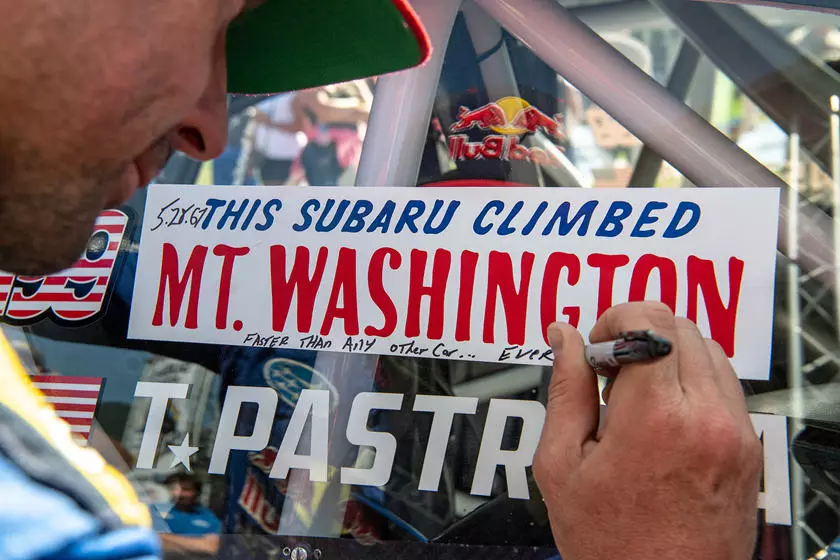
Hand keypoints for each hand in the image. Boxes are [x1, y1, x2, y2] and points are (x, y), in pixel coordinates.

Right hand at [534, 302, 761, 558]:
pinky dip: (691, 379)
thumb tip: (564, 337)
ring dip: (667, 353)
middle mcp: (707, 418)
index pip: (649, 321)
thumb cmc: (612, 545)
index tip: (596, 347)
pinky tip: (661, 415)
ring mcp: (735, 433)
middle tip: (608, 372)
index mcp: (656, 418)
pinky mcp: (748, 448)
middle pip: (680, 325)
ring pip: (707, 348)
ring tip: (633, 396)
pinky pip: (725, 384)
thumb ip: (566, 389)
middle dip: (638, 333)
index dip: (614, 319)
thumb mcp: (563, 465)